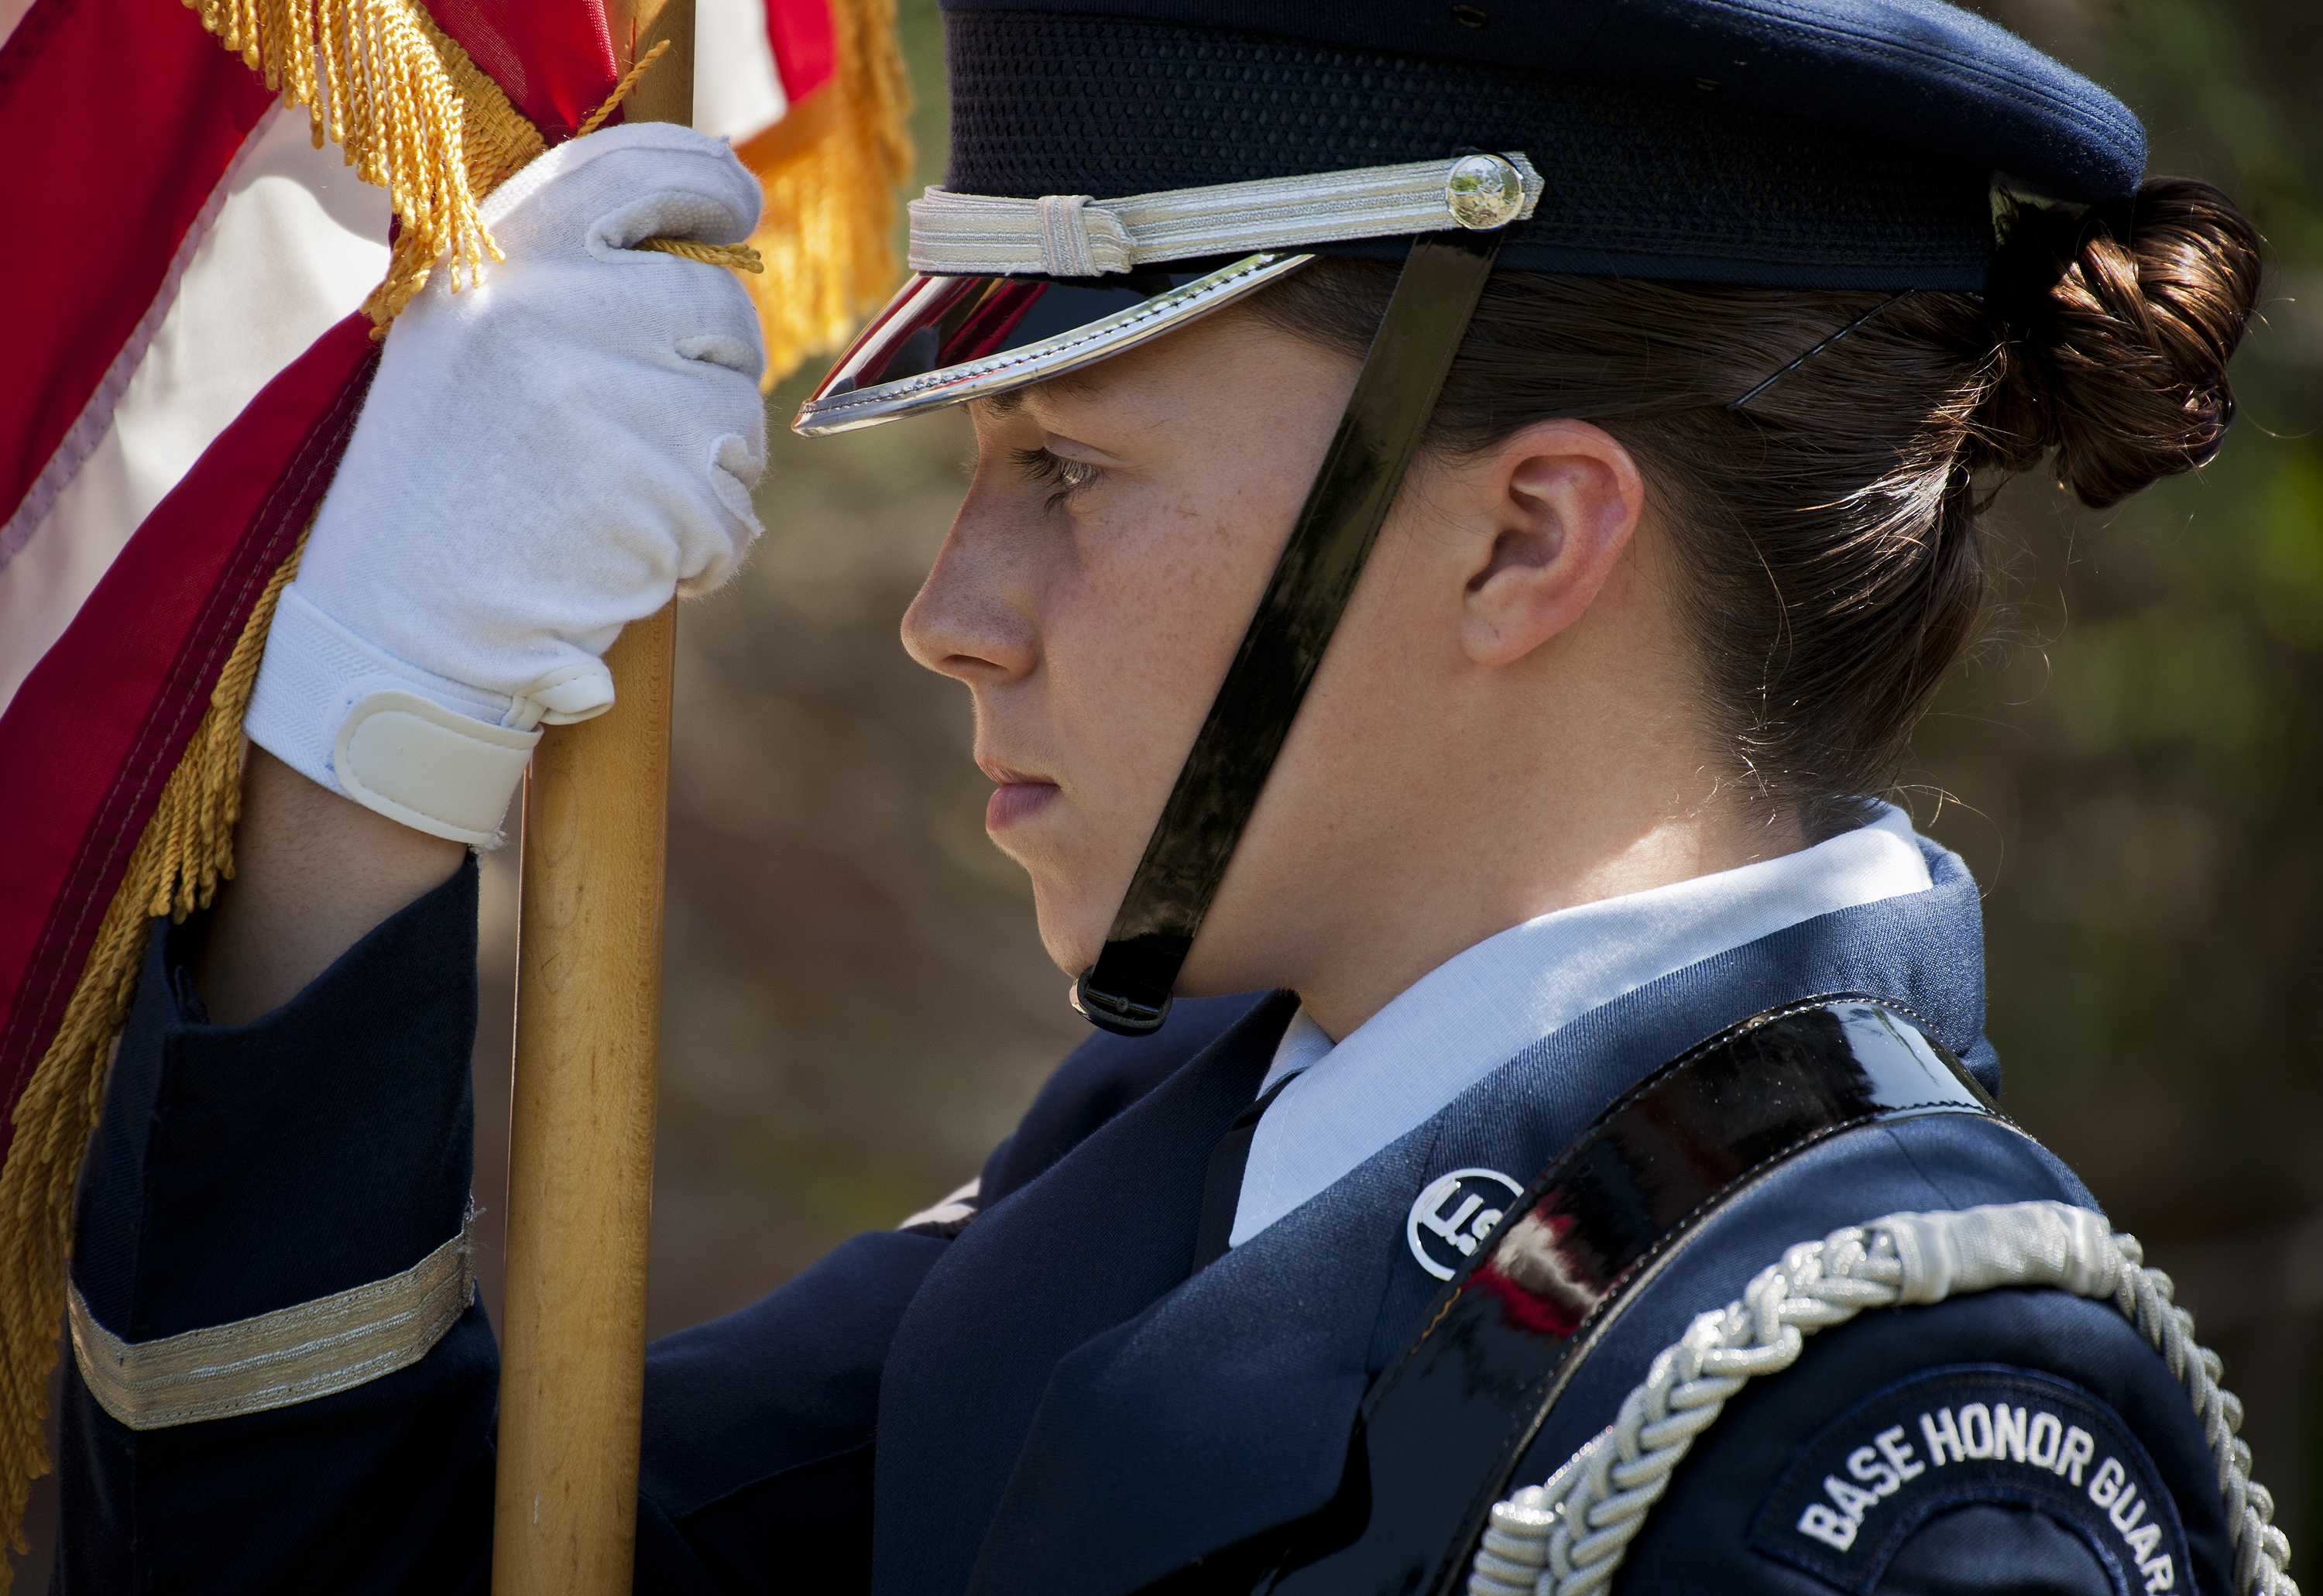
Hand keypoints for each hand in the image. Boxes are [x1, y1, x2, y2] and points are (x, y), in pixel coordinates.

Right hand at [244, 122, 767, 844]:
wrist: (402, 630)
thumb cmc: (443, 487)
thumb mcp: (467, 339)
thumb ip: (562, 275)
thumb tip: (692, 229)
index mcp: (503, 255)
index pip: (637, 170)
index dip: (708, 186)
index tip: (734, 209)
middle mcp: (556, 306)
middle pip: (719, 309)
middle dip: (707, 376)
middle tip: (636, 436)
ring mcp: (609, 395)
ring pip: (738, 418)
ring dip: (705, 473)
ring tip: (611, 508)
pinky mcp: (655, 488)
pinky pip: (734, 509)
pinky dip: (704, 547)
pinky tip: (624, 563)